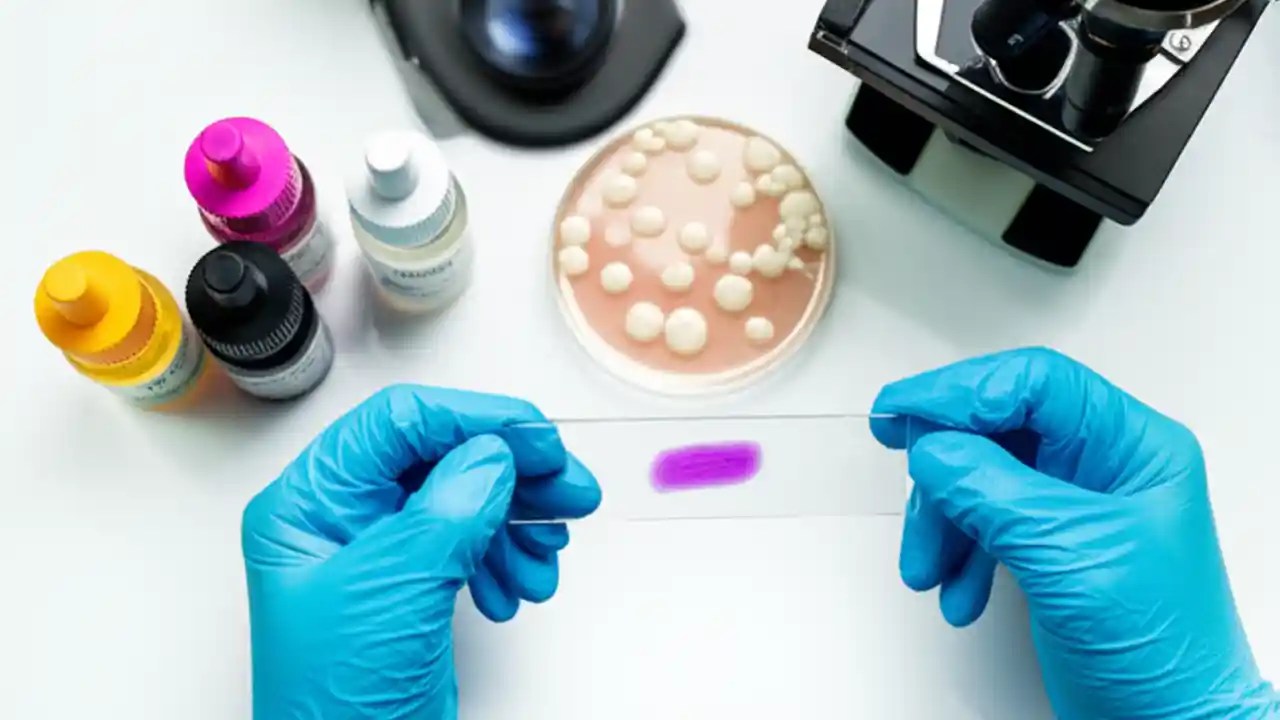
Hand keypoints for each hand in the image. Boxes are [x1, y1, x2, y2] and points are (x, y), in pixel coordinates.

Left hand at [241, 385, 600, 718]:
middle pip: (439, 458)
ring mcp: (377, 553)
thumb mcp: (393, 593)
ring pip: (464, 501)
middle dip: (511, 475)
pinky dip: (506, 561)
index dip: (473, 420)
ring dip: (516, 524)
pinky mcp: (411, 586)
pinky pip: (470, 545)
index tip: (537, 437)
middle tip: (569, 492)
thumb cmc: (333, 703)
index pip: (397, 424)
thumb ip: (447, 512)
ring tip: (549, 555)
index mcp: (309, 505)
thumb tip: (494, 454)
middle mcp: (340, 520)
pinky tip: (520, 588)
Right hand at [871, 348, 1278, 718]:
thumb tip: (932, 447)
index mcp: (1133, 448)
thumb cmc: (1164, 653)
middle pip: (1000, 430)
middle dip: (946, 469)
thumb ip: (992, 491)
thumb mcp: (1069, 555)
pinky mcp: (1052, 547)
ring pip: (983, 479)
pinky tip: (958, 590)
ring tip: (929, 567)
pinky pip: (985, 524)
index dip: (964, 390)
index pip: (1036, 384)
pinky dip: (960, 556)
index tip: (906, 410)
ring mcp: (1077, 507)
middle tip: (910, 483)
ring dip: (944, 523)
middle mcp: (1106, 468)